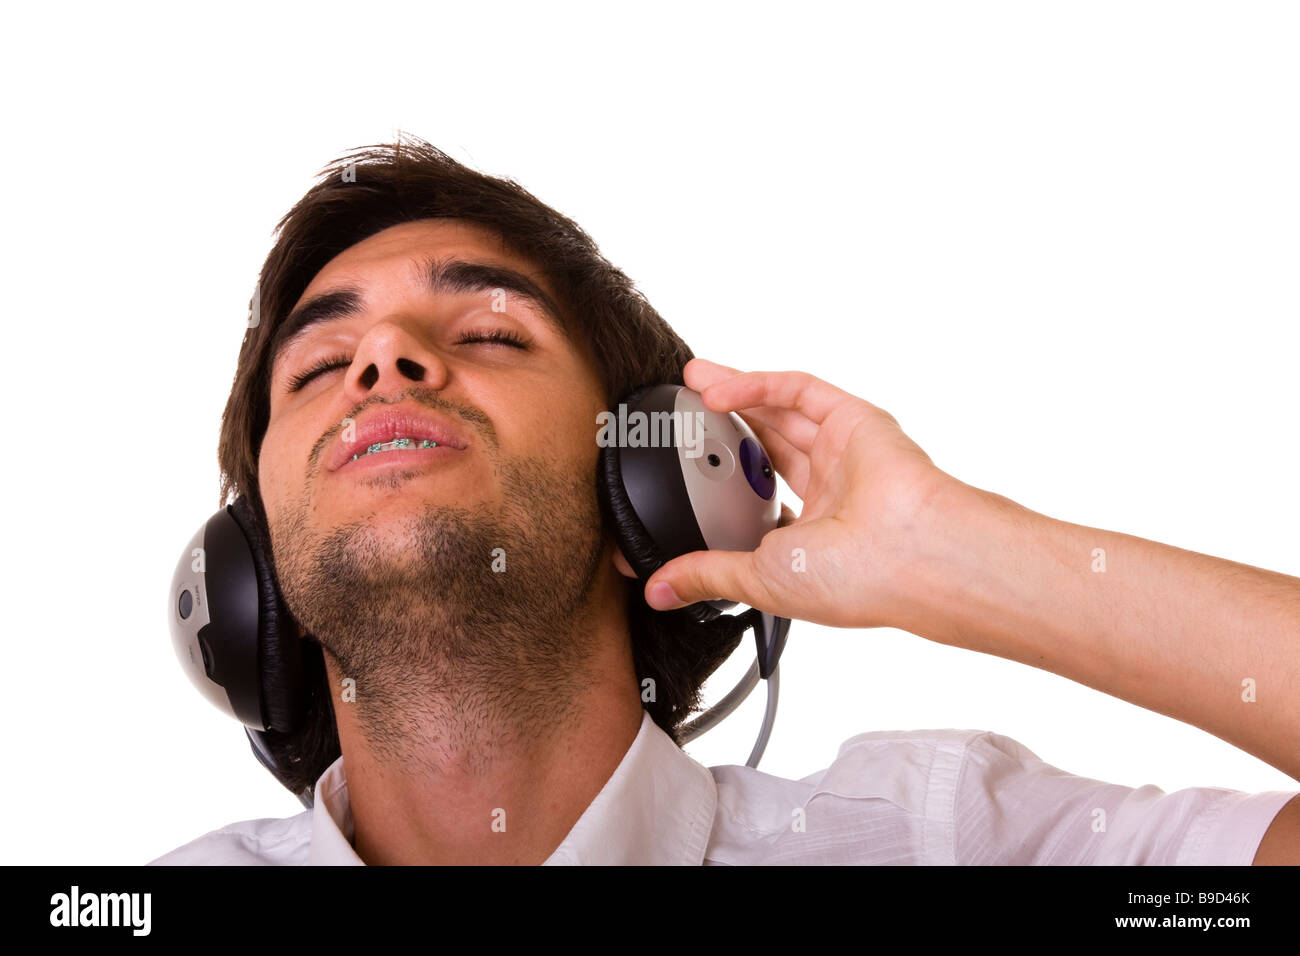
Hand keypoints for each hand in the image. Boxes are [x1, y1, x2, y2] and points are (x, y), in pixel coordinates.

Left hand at [643, 358, 956, 629]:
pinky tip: (719, 391)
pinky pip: (799, 391)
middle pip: (767, 445)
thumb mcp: (759, 580)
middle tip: (684, 411)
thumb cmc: (854, 579)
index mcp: (814, 534)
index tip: (683, 474)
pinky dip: (757, 387)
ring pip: (781, 411)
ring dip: (734, 394)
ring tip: (693, 381)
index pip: (761, 498)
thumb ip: (707, 575)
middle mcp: (832, 489)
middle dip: (724, 426)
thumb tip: (660, 590)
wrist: (911, 555)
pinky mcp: (856, 418)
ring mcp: (846, 451)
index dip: (722, 483)